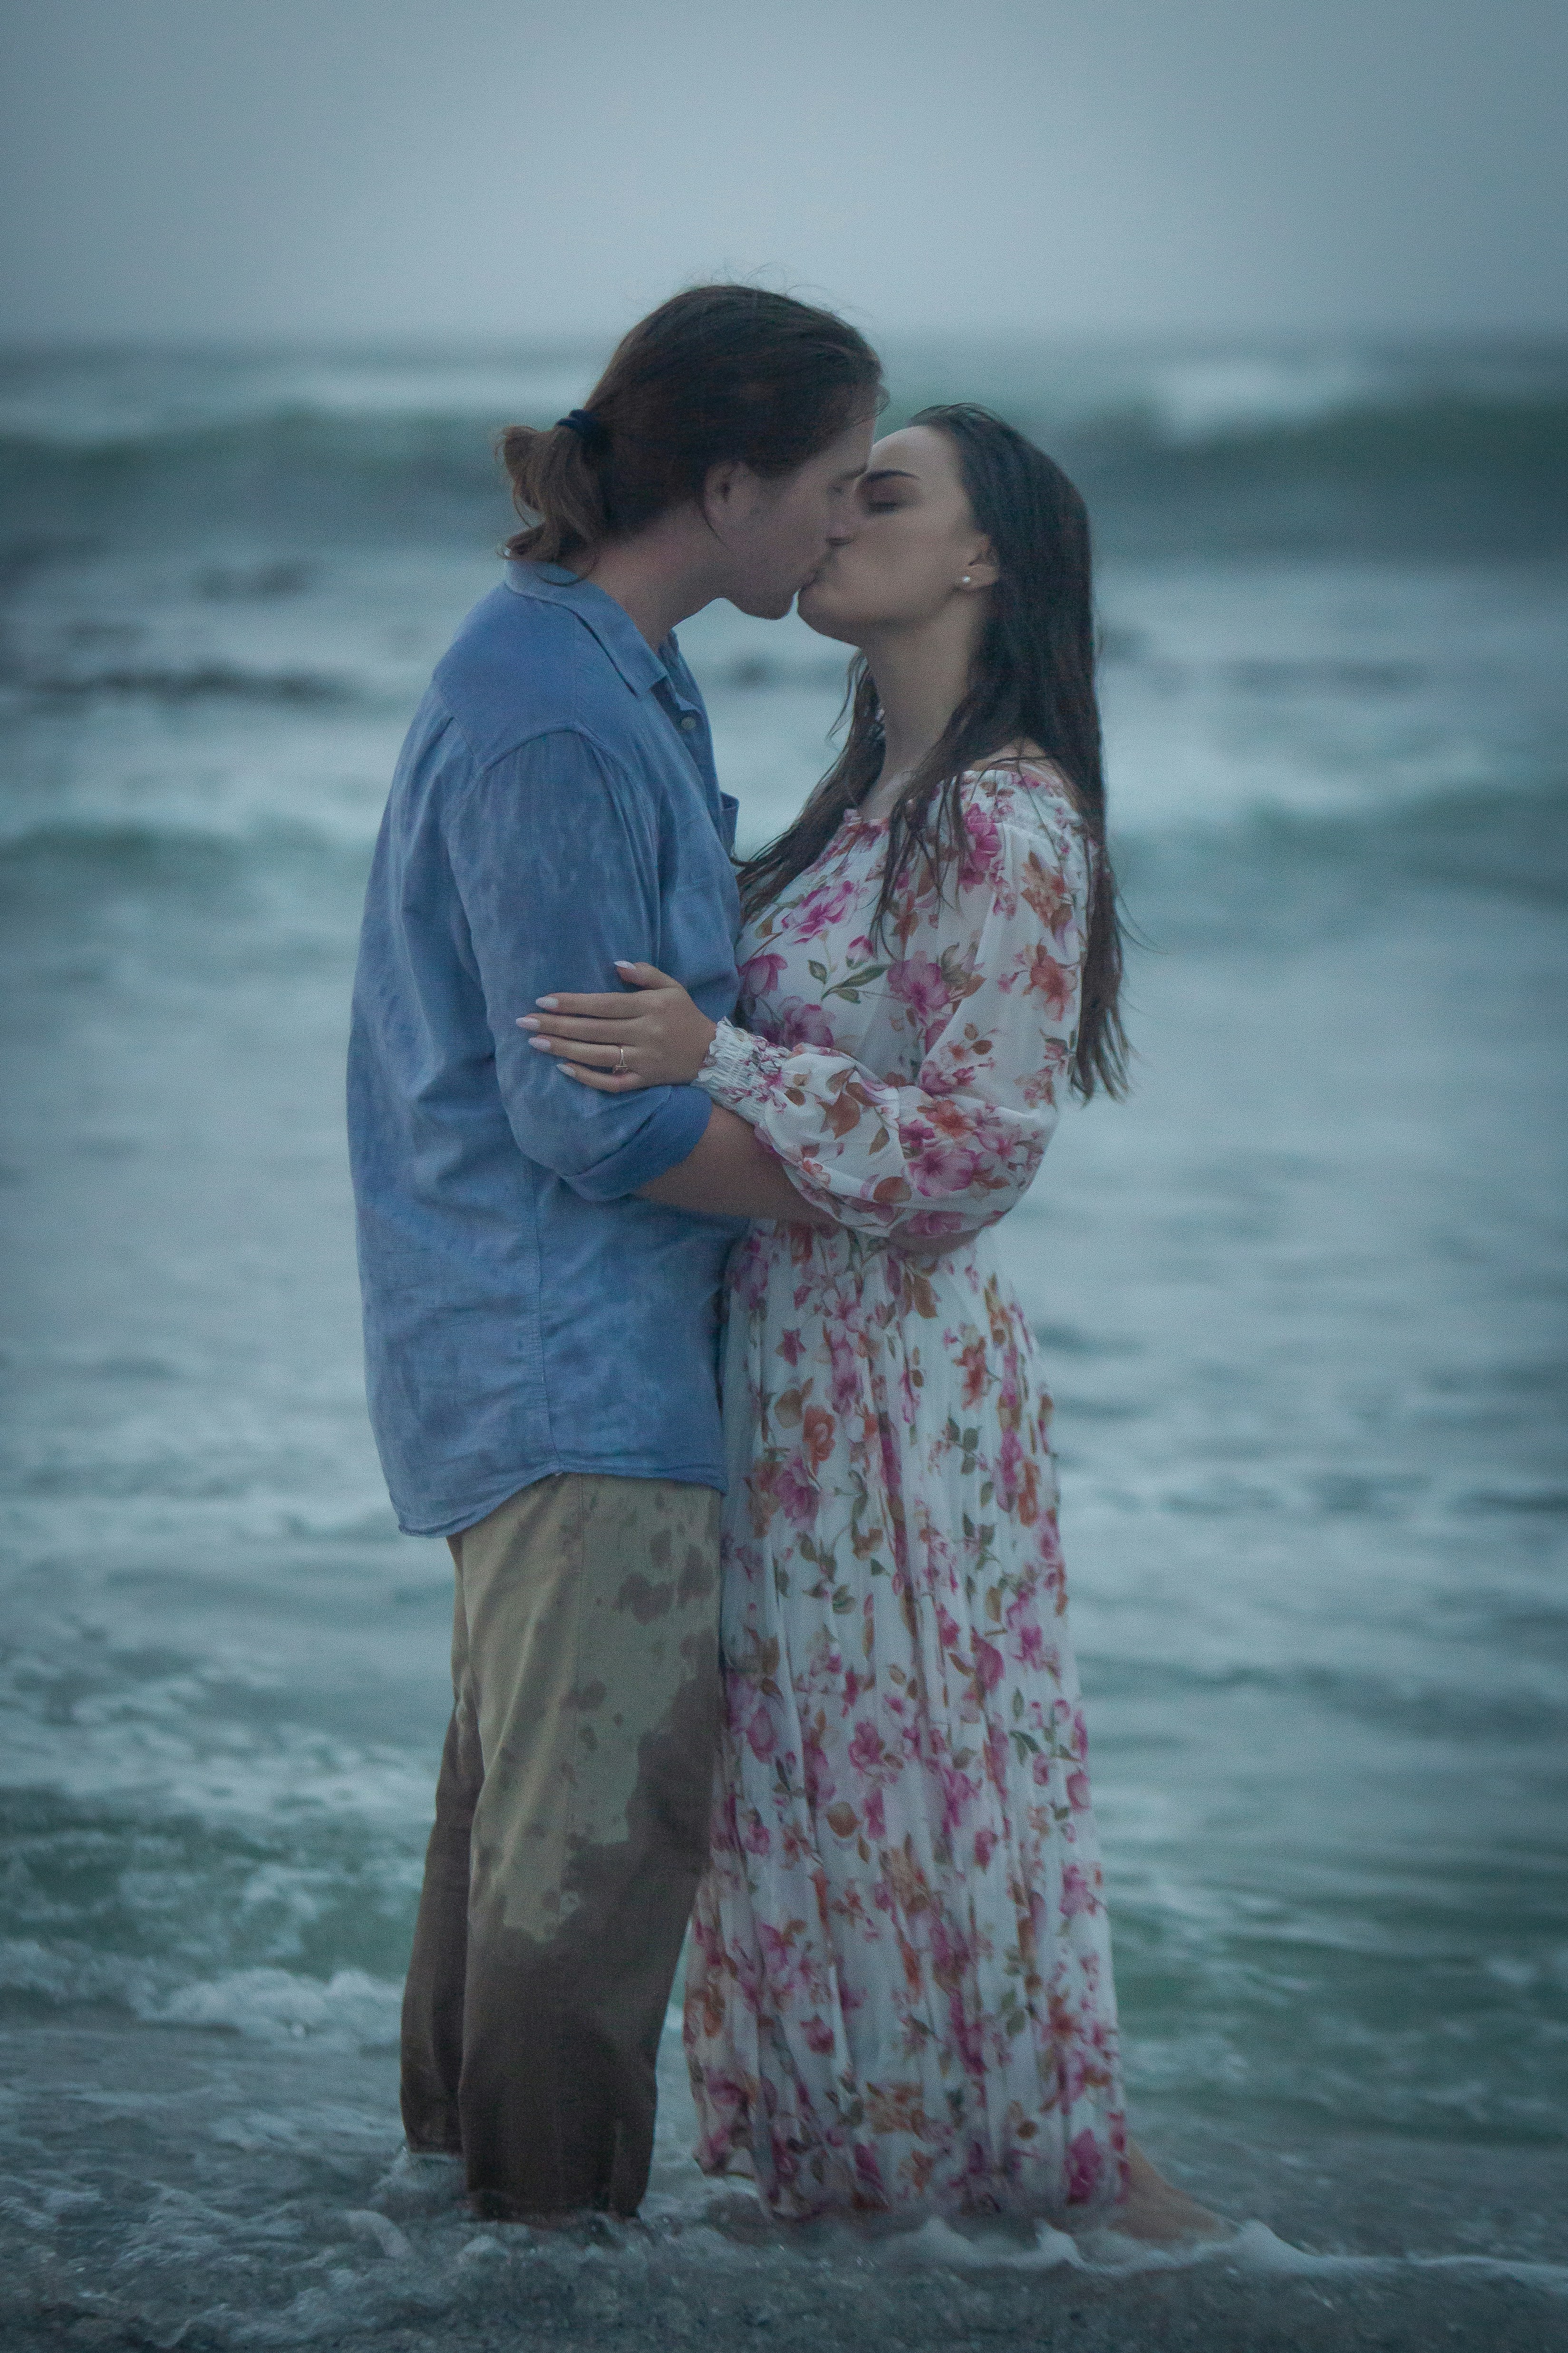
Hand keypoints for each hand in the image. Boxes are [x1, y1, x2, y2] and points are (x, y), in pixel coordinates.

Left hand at [518, 960, 717, 1091]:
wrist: (713, 1055)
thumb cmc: (685, 1016)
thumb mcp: (672, 987)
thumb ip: (645, 974)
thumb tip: (616, 966)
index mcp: (649, 1007)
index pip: (603, 1005)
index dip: (572, 1004)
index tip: (544, 1001)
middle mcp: (644, 1033)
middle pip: (593, 1030)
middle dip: (556, 1026)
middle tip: (525, 1023)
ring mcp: (643, 1059)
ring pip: (597, 1056)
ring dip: (563, 1050)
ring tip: (536, 1043)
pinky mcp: (643, 1080)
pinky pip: (612, 1082)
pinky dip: (587, 1078)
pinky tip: (564, 1069)